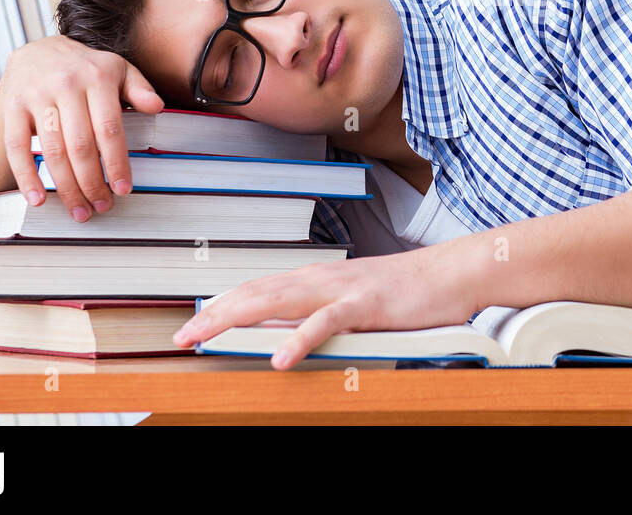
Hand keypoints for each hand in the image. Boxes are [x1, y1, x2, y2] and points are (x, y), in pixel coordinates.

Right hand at [1, 35, 164, 222]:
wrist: (40, 48)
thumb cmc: (86, 66)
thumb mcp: (118, 69)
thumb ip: (139, 88)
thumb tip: (157, 106)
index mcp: (97, 78)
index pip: (109, 128)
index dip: (116, 163)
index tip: (123, 189)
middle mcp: (66, 85)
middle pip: (80, 145)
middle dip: (92, 182)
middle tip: (102, 206)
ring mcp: (37, 96)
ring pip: (52, 149)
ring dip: (66, 186)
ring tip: (79, 209)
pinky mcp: (13, 106)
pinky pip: (16, 146)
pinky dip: (26, 175)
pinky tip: (36, 199)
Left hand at [172, 245, 479, 369]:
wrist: (450, 274)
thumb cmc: (405, 292)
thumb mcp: (352, 303)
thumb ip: (318, 314)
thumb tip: (282, 334)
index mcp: (315, 280)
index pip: (256, 290)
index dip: (220, 307)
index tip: (192, 326)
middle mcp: (320, 279)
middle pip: (255, 293)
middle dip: (214, 314)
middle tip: (182, 335)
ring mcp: (341, 290)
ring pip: (278, 301)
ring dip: (237, 319)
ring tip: (207, 338)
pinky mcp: (366, 305)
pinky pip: (327, 323)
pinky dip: (300, 339)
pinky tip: (280, 358)